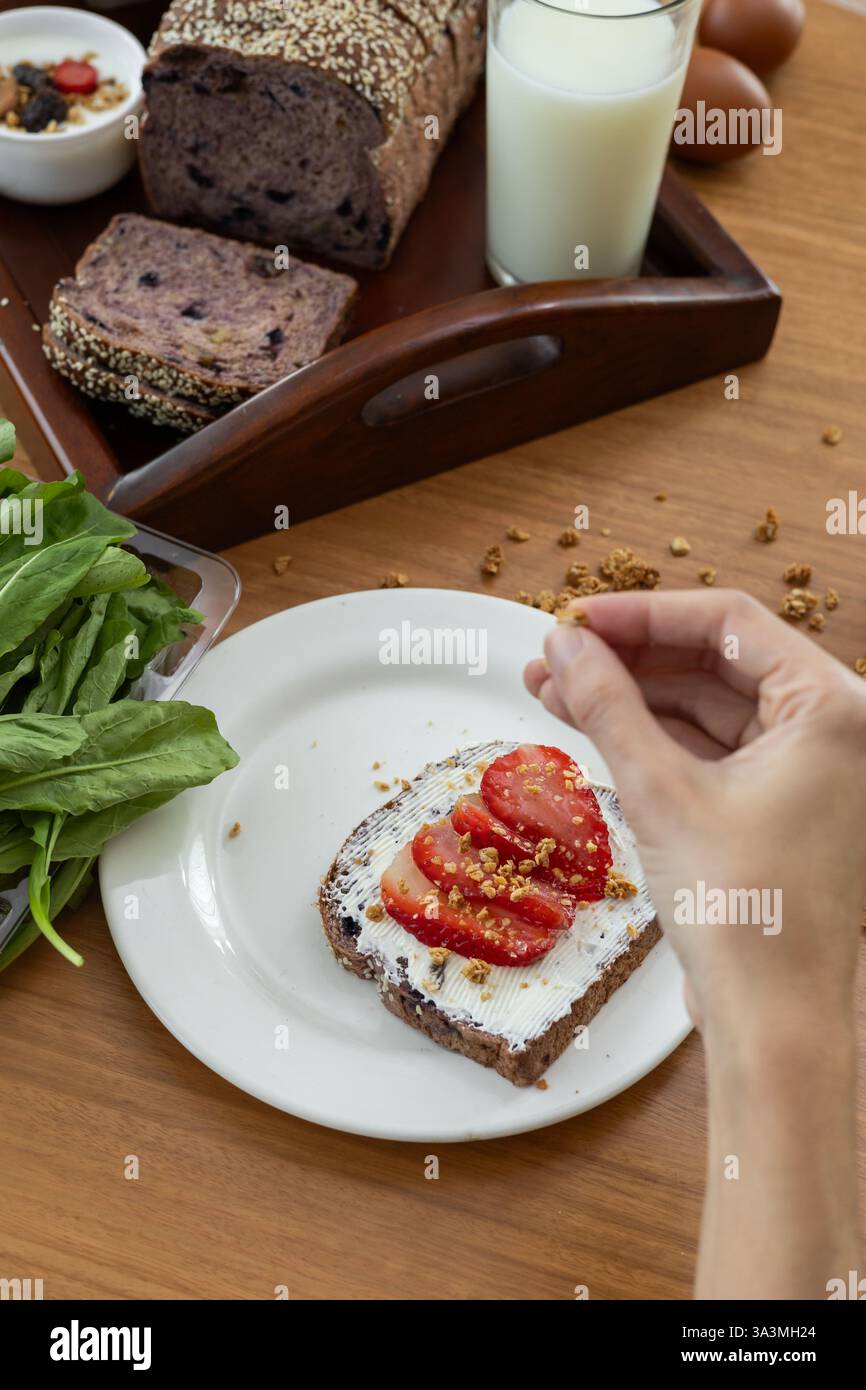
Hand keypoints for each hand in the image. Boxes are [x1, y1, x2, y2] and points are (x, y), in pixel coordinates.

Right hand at [524, 590, 865, 1046]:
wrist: (775, 1023)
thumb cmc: (747, 914)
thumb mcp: (661, 792)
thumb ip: (608, 705)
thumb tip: (562, 645)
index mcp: (831, 707)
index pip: (727, 622)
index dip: (641, 614)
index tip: (573, 618)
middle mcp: (830, 730)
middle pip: (716, 660)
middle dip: (628, 657)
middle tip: (553, 655)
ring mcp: (806, 770)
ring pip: (708, 706)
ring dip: (631, 697)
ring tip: (552, 688)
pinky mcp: (777, 807)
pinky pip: (710, 750)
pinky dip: (652, 738)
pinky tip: (591, 727)